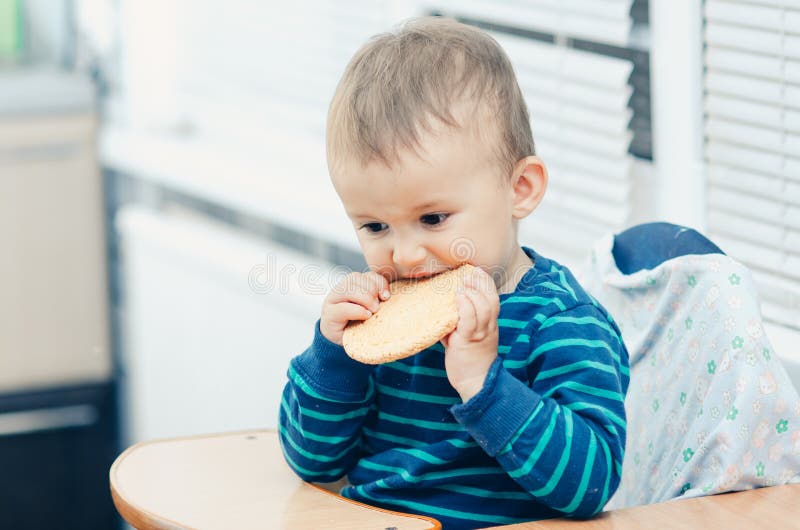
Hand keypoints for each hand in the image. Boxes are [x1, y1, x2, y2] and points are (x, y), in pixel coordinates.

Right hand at [320, 271, 389, 344]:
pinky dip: (357, 310)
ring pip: (347, 289)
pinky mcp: (329, 315)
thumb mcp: (371, 309)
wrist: (341, 342)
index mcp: (353, 286)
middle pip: (355, 278)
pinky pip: (342, 308)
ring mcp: (332, 301)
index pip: (366, 275)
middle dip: (371, 290)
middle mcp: (340, 290)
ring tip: (373, 311)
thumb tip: (387, 296)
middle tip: (378, 306)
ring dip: (364, 298)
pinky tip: (366, 316)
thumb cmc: (360, 325)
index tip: (387, 296)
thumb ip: (377, 299)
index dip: (379, 282)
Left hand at [441, 267, 499, 401]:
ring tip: (462, 283)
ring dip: (473, 292)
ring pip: (483, 307)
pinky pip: (470, 320)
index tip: (477, 272)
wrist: (476, 383)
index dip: (486, 284)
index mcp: (490, 326)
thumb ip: (459, 323)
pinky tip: (459, 297)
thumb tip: (444, 310)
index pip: (493, 299)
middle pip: (491, 299)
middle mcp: (489, 327)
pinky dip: (465, 305)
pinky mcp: (469, 341)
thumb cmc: (469, 362)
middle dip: (481, 283)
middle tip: (468, 273)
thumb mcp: (466, 338)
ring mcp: (481, 334)